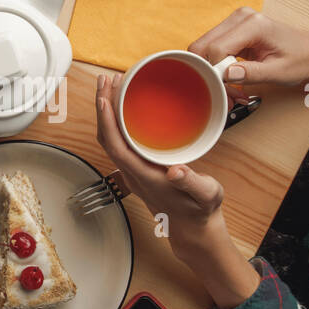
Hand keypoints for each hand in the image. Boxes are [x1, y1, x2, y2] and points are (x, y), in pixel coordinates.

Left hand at [95, 73, 225, 259]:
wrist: (193, 229)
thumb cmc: (200, 211)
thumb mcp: (206, 195)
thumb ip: (192, 183)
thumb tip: (177, 171)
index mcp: (144, 175)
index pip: (116, 144)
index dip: (106, 120)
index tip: (104, 96)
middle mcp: (133, 172)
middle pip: (107, 137)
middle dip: (103, 107)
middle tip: (107, 79)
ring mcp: (134, 170)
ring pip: (111, 138)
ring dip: (108, 112)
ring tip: (112, 86)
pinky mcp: (139, 168)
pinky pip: (120, 141)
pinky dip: (117, 120)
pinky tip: (126, 108)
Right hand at [189, 8, 308, 97]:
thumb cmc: (301, 59)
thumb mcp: (278, 72)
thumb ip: (251, 74)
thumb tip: (226, 75)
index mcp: (253, 25)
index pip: (216, 48)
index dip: (216, 73)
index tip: (226, 89)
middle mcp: (240, 18)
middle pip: (204, 46)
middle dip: (210, 73)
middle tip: (226, 92)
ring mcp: (235, 22)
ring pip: (204, 48)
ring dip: (213, 71)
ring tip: (232, 88)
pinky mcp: (233, 30)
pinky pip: (213, 49)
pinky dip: (218, 66)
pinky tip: (232, 78)